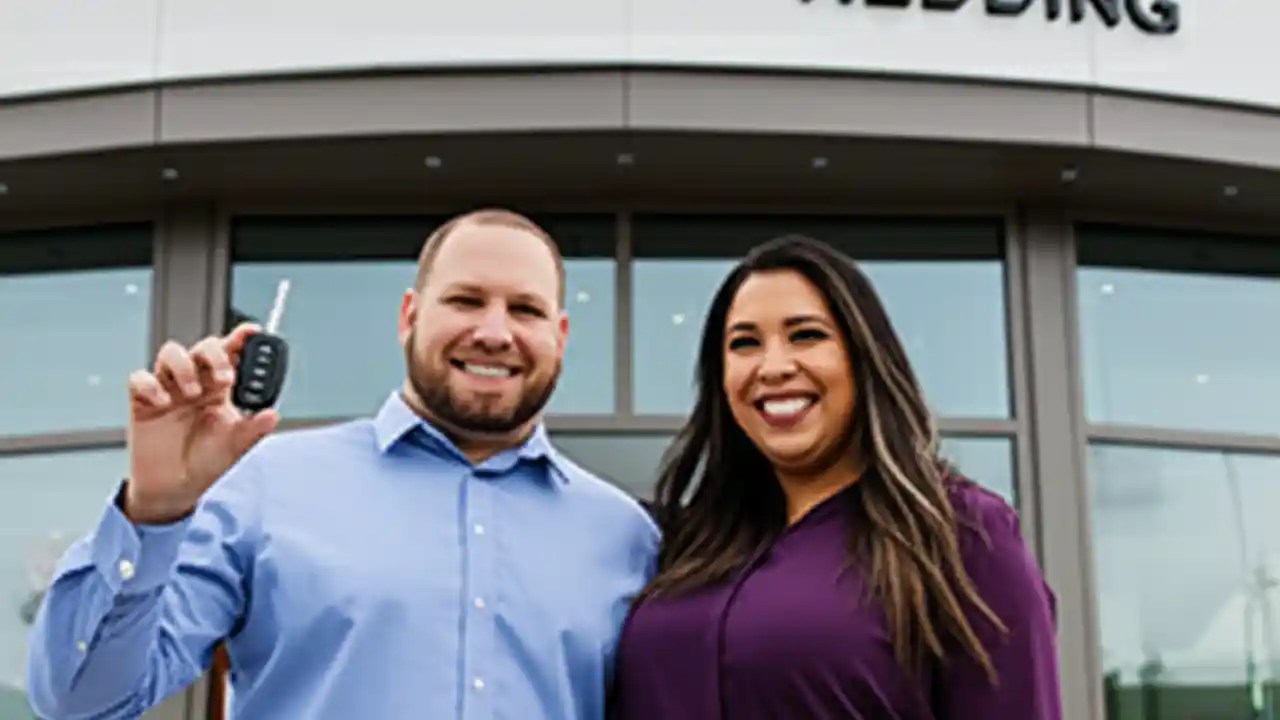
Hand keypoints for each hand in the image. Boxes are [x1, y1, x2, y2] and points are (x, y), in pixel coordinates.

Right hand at [123, 323, 279, 523]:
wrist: (175, 488)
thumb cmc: (205, 461)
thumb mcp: (235, 446)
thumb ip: (253, 429)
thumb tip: (272, 414)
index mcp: (220, 388)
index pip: (230, 354)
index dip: (240, 339)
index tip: (253, 332)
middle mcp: (195, 382)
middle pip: (203, 347)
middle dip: (215, 355)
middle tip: (224, 378)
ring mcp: (168, 388)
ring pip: (171, 352)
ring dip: (184, 366)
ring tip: (193, 392)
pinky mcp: (142, 401)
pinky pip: (139, 379)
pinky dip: (150, 384)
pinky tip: (163, 402)